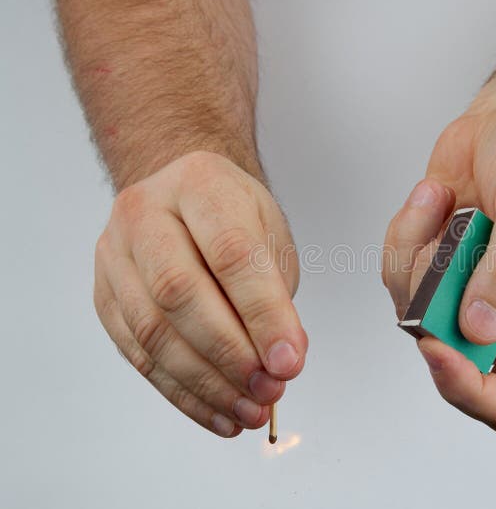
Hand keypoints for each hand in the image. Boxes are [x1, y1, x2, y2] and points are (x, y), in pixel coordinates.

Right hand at [94, 151, 307, 436]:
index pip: (231, 253)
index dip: (263, 313)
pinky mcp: (104, 296)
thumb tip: (280, 360)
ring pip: (152, 331)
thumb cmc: (233, 217)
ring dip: (206, 383)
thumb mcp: (269, 234)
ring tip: (249, 411)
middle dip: (230, 353)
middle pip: (179, 292)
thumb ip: (274, 291)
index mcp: (198, 183)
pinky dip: (182, 393)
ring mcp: (114, 255)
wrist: (182, 198)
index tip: (291, 361)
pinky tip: (219, 413)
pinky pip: (138, 355)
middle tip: (269, 389)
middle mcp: (144, 213)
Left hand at [384, 62, 495, 433]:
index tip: (438, 345)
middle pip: (452, 361)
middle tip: (447, 248)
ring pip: (415, 312)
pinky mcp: (437, 263)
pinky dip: (407, 232)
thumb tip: (476, 330)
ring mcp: (468, 291)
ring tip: (450, 204)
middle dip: (434, 307)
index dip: (470, 391)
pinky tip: (437, 196)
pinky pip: (398, 271)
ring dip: (419, 258)